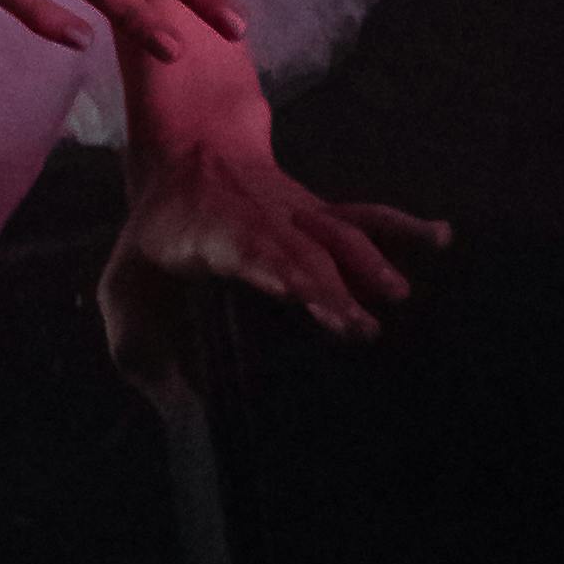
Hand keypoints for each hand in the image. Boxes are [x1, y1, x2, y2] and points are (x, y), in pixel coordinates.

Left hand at [97, 110, 447, 401]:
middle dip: (327, 286)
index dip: (267, 265)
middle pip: (296, 248)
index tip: (294, 290)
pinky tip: (439, 237)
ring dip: (366, 262)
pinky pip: (361, 216)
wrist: (188, 152)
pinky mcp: (318, 211)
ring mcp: (291, 210)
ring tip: (396, 296)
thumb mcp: (124, 288)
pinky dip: (401, 226)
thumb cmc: (155, 241)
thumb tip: (180, 410)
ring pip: (332, 231)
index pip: (238, 246)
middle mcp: (255, 216)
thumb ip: (142, 350)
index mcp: (204, 232)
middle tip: (358, 328)